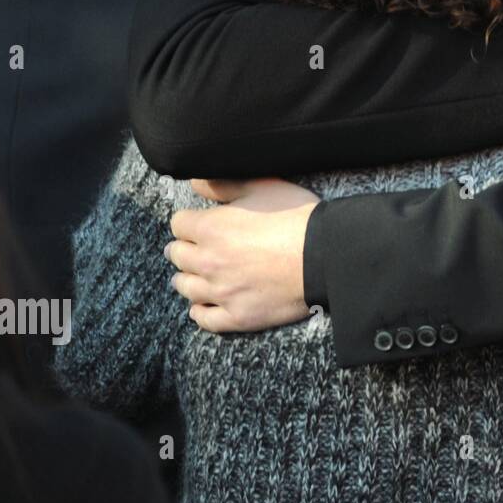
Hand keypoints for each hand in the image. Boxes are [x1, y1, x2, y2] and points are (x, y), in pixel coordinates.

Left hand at [165, 178, 318, 333]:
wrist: (326, 255)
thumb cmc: (298, 218)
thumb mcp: (263, 187)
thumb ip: (224, 184)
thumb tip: (195, 183)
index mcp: (211, 228)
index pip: (178, 224)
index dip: (191, 221)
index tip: (201, 223)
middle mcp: (208, 261)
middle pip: (176, 256)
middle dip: (186, 248)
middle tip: (200, 247)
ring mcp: (221, 292)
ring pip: (185, 287)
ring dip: (189, 278)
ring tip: (200, 274)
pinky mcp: (238, 316)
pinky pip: (205, 319)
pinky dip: (201, 311)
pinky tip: (204, 304)